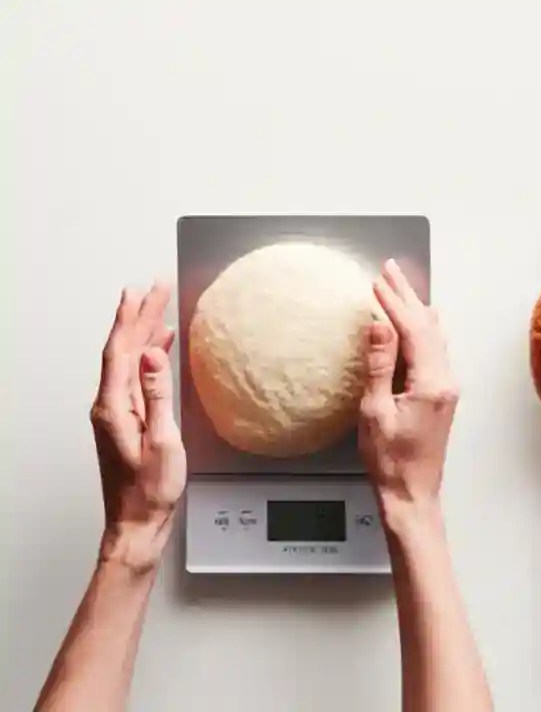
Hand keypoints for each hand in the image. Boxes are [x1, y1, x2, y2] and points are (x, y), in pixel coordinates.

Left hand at [89, 283, 184, 570]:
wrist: (138, 521)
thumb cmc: (150, 490)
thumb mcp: (161, 440)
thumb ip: (155, 394)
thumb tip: (151, 355)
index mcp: (113, 408)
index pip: (121, 351)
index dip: (133, 317)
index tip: (147, 292)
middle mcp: (108, 407)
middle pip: (121, 350)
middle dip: (137, 316)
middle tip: (153, 288)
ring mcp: (115, 414)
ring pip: (126, 362)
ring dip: (140, 333)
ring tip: (154, 309)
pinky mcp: (125, 421)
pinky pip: (133, 378)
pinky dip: (146, 357)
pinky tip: (158, 351)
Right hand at [360, 260, 458, 514]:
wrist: (411, 493)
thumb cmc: (391, 461)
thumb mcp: (374, 411)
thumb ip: (379, 365)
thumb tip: (380, 325)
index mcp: (432, 384)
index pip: (414, 330)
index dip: (394, 303)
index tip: (378, 281)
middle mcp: (446, 381)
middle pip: (428, 326)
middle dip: (407, 296)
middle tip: (390, 269)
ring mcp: (447, 388)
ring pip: (434, 336)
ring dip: (415, 309)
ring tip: (400, 286)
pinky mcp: (441, 395)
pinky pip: (434, 350)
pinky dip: (421, 328)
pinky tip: (417, 321)